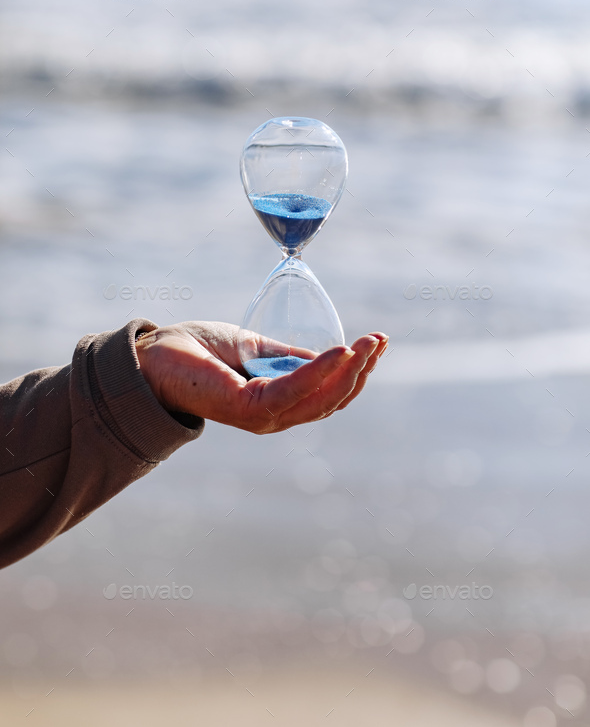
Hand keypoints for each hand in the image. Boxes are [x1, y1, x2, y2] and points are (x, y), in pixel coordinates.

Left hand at [135, 321, 387, 433]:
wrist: (152, 356)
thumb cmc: (197, 351)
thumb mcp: (255, 348)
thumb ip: (288, 356)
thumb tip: (330, 355)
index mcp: (276, 403)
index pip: (328, 395)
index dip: (356, 372)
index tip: (377, 342)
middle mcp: (273, 417)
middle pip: (332, 401)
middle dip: (361, 371)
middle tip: (379, 340)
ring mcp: (263, 417)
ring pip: (321, 400)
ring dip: (349, 370)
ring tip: (368, 343)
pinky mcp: (250, 409)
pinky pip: (296, 389)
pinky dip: (321, 370)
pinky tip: (340, 351)